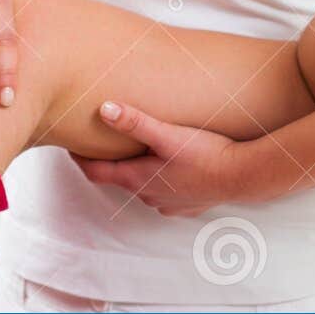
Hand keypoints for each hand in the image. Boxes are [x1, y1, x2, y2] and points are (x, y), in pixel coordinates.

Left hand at [69, 100, 261, 217]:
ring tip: (139, 150)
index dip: (81, 158)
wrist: (243, 176)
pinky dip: (160, 179)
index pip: (96, 172)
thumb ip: (135, 122)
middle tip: (103, 141)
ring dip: (137, 170)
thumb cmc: (205, 154)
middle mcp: (148, 196)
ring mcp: (168, 203)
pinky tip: (170, 167)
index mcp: (137, 179)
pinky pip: (165, 192)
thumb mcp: (167, 134)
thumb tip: (103, 109)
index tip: (71, 145)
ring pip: (143, 186)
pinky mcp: (188, 204)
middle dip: (110, 161)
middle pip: (119, 178)